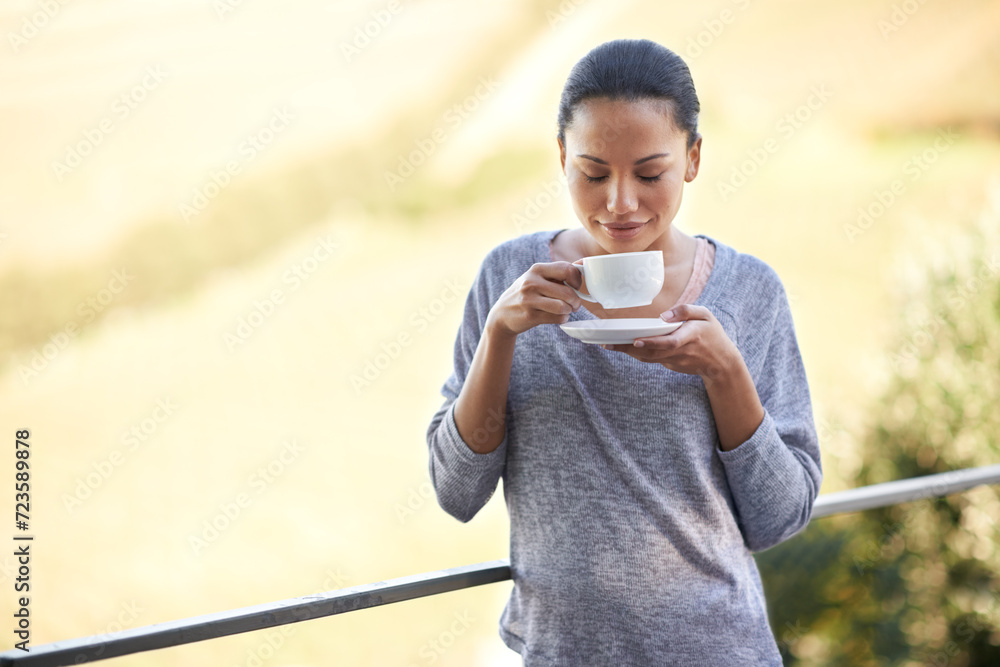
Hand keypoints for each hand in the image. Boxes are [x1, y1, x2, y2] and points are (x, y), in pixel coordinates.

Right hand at [485, 262, 584, 337]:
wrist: (502, 314)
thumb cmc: (525, 294)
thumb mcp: (535, 278)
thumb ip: (555, 274)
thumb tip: (581, 267)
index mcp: (537, 269)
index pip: (567, 269)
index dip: (577, 280)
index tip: (575, 287)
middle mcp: (532, 282)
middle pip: (568, 292)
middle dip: (576, 300)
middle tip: (574, 304)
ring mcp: (530, 300)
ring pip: (563, 306)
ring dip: (569, 310)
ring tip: (566, 310)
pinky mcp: (530, 316)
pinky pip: (558, 318)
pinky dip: (563, 318)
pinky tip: (558, 316)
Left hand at [602, 303, 738, 382]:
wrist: (722, 363)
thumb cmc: (713, 334)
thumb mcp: (706, 315)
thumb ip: (686, 310)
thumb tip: (664, 314)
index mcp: (690, 336)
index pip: (670, 342)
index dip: (653, 342)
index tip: (636, 340)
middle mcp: (681, 351)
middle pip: (652, 352)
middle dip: (629, 349)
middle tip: (608, 344)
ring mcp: (675, 361)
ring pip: (649, 358)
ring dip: (629, 353)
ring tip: (609, 345)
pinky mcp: (671, 365)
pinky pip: (652, 359)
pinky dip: (638, 354)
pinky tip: (623, 347)